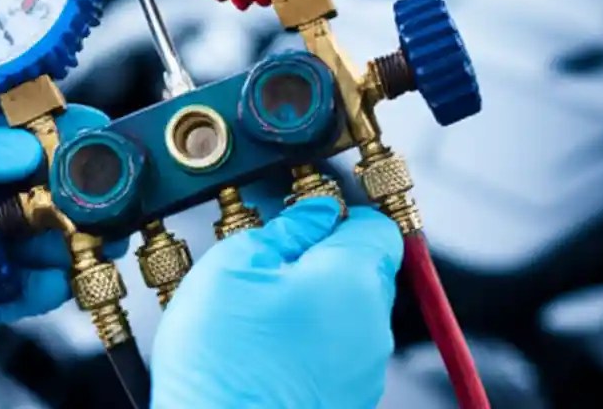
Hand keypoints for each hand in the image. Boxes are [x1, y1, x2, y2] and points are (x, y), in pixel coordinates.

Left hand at [0, 104, 108, 391]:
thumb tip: (20, 152)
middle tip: (110, 194)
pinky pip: (16, 293)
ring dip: (74, 239)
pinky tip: (61, 279)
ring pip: (38, 242)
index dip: (58, 134)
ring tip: (99, 239)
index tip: (94, 133)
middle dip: (81, 190)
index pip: (14, 137)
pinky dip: (47, 288)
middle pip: (39, 190)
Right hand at [150, 198, 403, 408]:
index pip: (376, 225)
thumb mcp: (233, 268)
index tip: (305, 217)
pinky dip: (306, 347)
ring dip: (310, 307)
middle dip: (321, 262)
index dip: (338, 215)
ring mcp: (361, 372)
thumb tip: (313, 212)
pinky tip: (263, 354)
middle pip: (362, 270)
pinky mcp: (345, 402)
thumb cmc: (227, 369)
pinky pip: (333, 356)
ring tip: (256, 318)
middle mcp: (372, 327)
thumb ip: (284, 228)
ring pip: (346, 316)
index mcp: (354, 280)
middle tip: (268, 268)